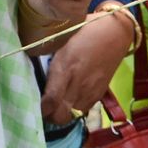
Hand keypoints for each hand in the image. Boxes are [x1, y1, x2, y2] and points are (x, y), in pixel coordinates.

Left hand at [38, 7, 133, 125]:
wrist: (115, 32)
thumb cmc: (84, 30)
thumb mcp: (61, 40)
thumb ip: (49, 58)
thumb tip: (32, 71)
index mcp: (66, 67)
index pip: (50, 100)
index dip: (40, 108)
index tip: (31, 104)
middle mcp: (78, 83)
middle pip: (61, 116)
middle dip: (49, 116)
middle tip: (43, 106)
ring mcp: (91, 90)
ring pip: (72, 116)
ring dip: (61, 114)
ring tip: (55, 104)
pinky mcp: (100, 93)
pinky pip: (83, 110)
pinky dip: (74, 109)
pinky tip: (69, 99)